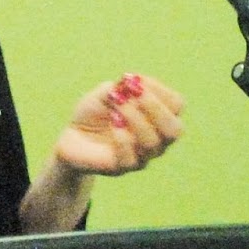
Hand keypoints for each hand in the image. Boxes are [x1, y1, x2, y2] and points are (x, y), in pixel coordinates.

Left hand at [53, 74, 183, 175]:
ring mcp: (142, 156)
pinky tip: (113, 125)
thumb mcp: (104, 93)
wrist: (72, 137)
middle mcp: (156, 139)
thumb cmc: (94, 113)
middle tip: (134, 94)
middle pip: (175, 129)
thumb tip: (133, 84)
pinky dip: (123, 138)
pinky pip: (132, 159)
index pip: (177, 105)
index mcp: (158, 118)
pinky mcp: (123, 168)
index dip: (159, 90)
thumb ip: (120, 87)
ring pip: (153, 143)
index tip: (135, 80)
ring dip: (135, 118)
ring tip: (117, 107)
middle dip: (156, 108)